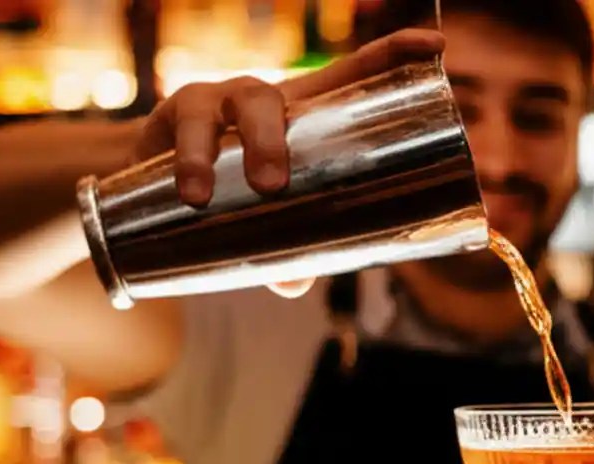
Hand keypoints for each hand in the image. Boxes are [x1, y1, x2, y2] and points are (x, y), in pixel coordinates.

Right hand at [130, 27, 445, 298]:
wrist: (157, 179)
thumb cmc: (234, 192)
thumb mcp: (268, 215)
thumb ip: (287, 247)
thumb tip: (293, 283)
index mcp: (302, 111)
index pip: (351, 73)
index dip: (392, 54)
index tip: (436, 49)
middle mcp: (260, 99)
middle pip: (270, 99)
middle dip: (272, 137)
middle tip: (274, 186)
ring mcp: (215, 101)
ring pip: (223, 109)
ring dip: (217, 151)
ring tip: (209, 195)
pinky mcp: (172, 116)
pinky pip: (179, 130)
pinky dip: (183, 163)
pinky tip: (187, 193)